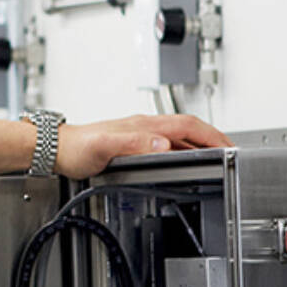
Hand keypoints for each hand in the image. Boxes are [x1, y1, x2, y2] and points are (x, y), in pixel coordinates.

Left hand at [56, 115, 231, 179]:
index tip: (228, 146)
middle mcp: (144, 127)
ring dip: (200, 144)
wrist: (56, 148)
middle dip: (213, 138)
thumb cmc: (75, 147)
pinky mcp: (132, 142)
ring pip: (179, 136)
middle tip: (231, 152)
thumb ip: (133, 143)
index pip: (187, 125)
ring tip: (216, 157)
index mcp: (143, 126)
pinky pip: (167, 143)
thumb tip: (162, 144)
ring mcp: (139, 134)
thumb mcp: (105, 146)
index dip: (211, 135)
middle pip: (188, 128)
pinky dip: (184, 151)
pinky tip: (184, 161)